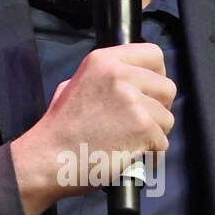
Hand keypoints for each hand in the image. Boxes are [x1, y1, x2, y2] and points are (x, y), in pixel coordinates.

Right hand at [11, 42, 175, 214]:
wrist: (47, 159)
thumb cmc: (59, 129)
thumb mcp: (73, 84)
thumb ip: (104, 78)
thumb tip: (128, 80)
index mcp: (104, 60)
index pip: (154, 54)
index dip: (157, 75)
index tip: (149, 92)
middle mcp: (121, 75)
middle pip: (167, 87)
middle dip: (158, 107)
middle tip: (139, 123)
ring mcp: (133, 102)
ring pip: (167, 118)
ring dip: (154, 133)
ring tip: (130, 142)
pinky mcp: (143, 128)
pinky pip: (163, 142)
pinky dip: (151, 154)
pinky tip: (131, 157)